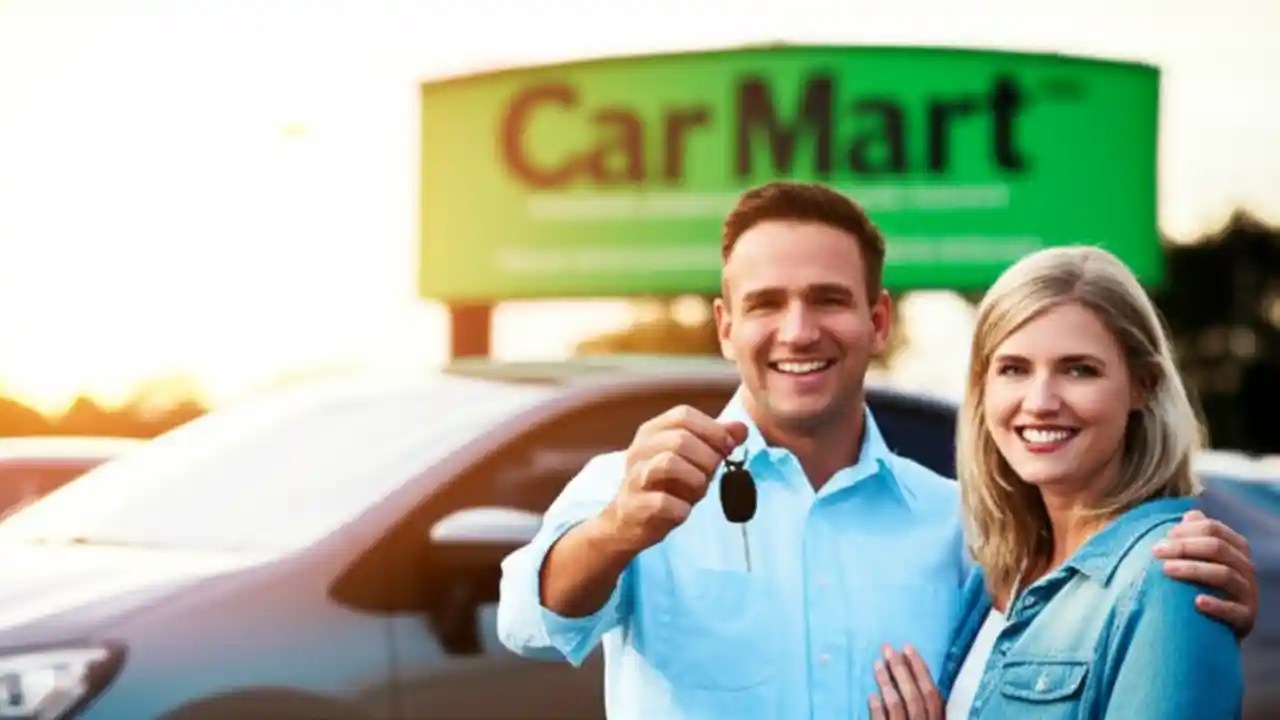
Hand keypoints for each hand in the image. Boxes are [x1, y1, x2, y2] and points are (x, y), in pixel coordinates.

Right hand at [600, 405, 746, 552]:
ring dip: (695, 480)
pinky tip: (682, 511)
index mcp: (652, 431)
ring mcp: (634, 476)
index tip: (727, 447)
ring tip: (698, 492)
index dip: (712, 429)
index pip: (683, 415)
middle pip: (680, 439)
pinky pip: (664, 502)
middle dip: (707, 458)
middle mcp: (639, 449)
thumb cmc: (666, 486)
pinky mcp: (634, 505)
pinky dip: (682, 508)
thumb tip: (741, 429)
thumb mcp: (693, 460)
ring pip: (669, 463)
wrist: (629, 522)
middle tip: (711, 474)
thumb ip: (716, 442)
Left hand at [869, 645, 941, 719]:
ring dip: (886, 682)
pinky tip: (872, 696)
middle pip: (914, 697)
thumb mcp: (926, 716)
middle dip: (901, 670)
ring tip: (877, 664)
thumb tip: (906, 667)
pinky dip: (877, 709)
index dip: (921, 669)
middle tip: (887, 649)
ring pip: (896, 706)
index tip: (907, 647)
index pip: (932, 695)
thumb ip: (922, 703)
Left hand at [1152, 509, 1257, 637]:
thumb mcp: (1199, 558)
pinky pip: (1234, 610)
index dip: (1187, 529)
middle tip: (1156, 551)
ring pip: (1225, 574)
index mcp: (1236, 548)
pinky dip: (1216, 605)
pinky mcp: (1246, 617)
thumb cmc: (1201, 583)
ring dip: (1193, 570)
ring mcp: (1248, 593)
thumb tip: (1189, 514)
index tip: (1163, 535)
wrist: (1215, 624)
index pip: (1213, 529)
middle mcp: (1246, 568)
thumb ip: (1195, 536)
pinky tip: (1197, 602)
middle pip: (1217, 548)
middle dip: (1184, 547)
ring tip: (1166, 570)